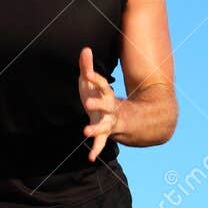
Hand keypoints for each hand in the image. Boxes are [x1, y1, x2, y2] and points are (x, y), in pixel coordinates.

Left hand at [78, 46, 117, 161]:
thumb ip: (87, 67)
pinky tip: (90, 158)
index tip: (88, 73)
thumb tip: (85, 49)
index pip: (102, 84)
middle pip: (106, 105)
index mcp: (106, 93)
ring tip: (85, 131)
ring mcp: (109, 121)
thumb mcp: (92, 82)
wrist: (122, 116)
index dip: (95, 78)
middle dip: (98, 103)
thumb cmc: (101, 96)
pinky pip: (101, 142)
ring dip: (95, 129)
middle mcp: (110, 107)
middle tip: (88, 103)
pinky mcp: (105, 133)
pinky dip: (96, 150)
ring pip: (103, 126)